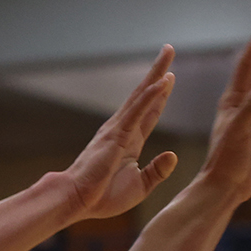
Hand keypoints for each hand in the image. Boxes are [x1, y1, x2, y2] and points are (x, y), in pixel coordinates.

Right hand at [59, 46, 179, 220]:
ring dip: (156, 74)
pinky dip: (150, 97)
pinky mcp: (116, 135)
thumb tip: (173, 155)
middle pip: (146, 95)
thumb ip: (157, 171)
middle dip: (158, 72)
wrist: (77, 201)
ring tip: (168, 53)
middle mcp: (124, 130)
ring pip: (141, 95)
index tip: (169, 77)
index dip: (160, 95)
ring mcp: (119, 130)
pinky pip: (137, 112)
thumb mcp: (139, 187)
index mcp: (129, 142)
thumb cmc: (101, 197)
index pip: (150, 113)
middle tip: (168, 50)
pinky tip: (162, 82)